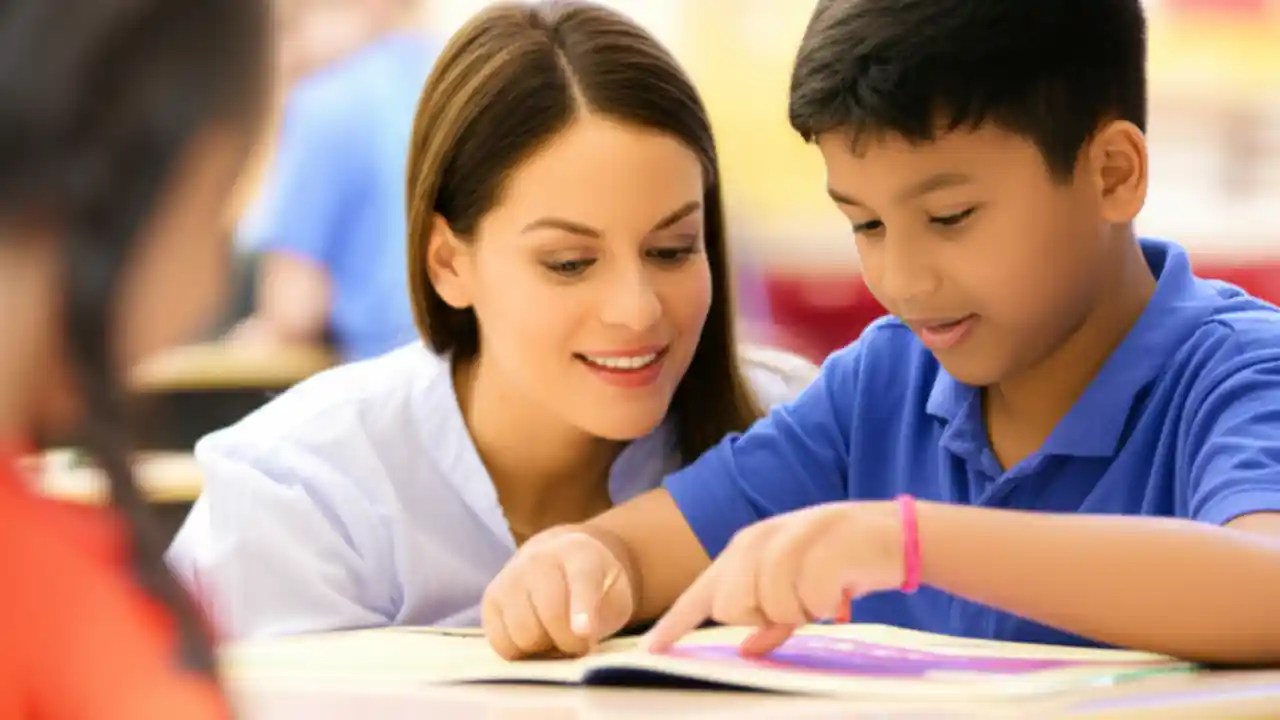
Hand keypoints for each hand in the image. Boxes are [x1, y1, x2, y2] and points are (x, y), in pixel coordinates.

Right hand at [481, 526, 636, 659]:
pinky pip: (501, 644)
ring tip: (554, 635)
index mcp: (579, 553)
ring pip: (523, 635)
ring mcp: (509, 577)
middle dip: (568, 641)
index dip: (582, 609)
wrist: (560, 558)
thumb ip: (604, 618)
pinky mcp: (490, 600)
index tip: (584, 633)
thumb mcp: (616, 595)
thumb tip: (579, 643)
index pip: (581, 581)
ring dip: (543, 647)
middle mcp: (538, 559)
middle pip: (550, 615)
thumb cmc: (596, 585)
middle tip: (579, 643)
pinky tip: (534, 637)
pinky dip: (520, 652)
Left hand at [645, 501, 903, 655]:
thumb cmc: (837, 562)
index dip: (676, 623)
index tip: (652, 650)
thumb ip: (768, 619)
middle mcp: (760, 541)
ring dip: (801, 611)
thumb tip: (747, 649)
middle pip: (732, 606)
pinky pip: (808, 606)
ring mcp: (788, 542)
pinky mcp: (818, 552)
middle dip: (764, 616)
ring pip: (771, 609)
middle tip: (799, 601)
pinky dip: (826, 606)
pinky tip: (840, 589)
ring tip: (822, 591)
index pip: (703, 592)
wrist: (892, 534)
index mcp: (747, 547)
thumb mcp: (796, 588)